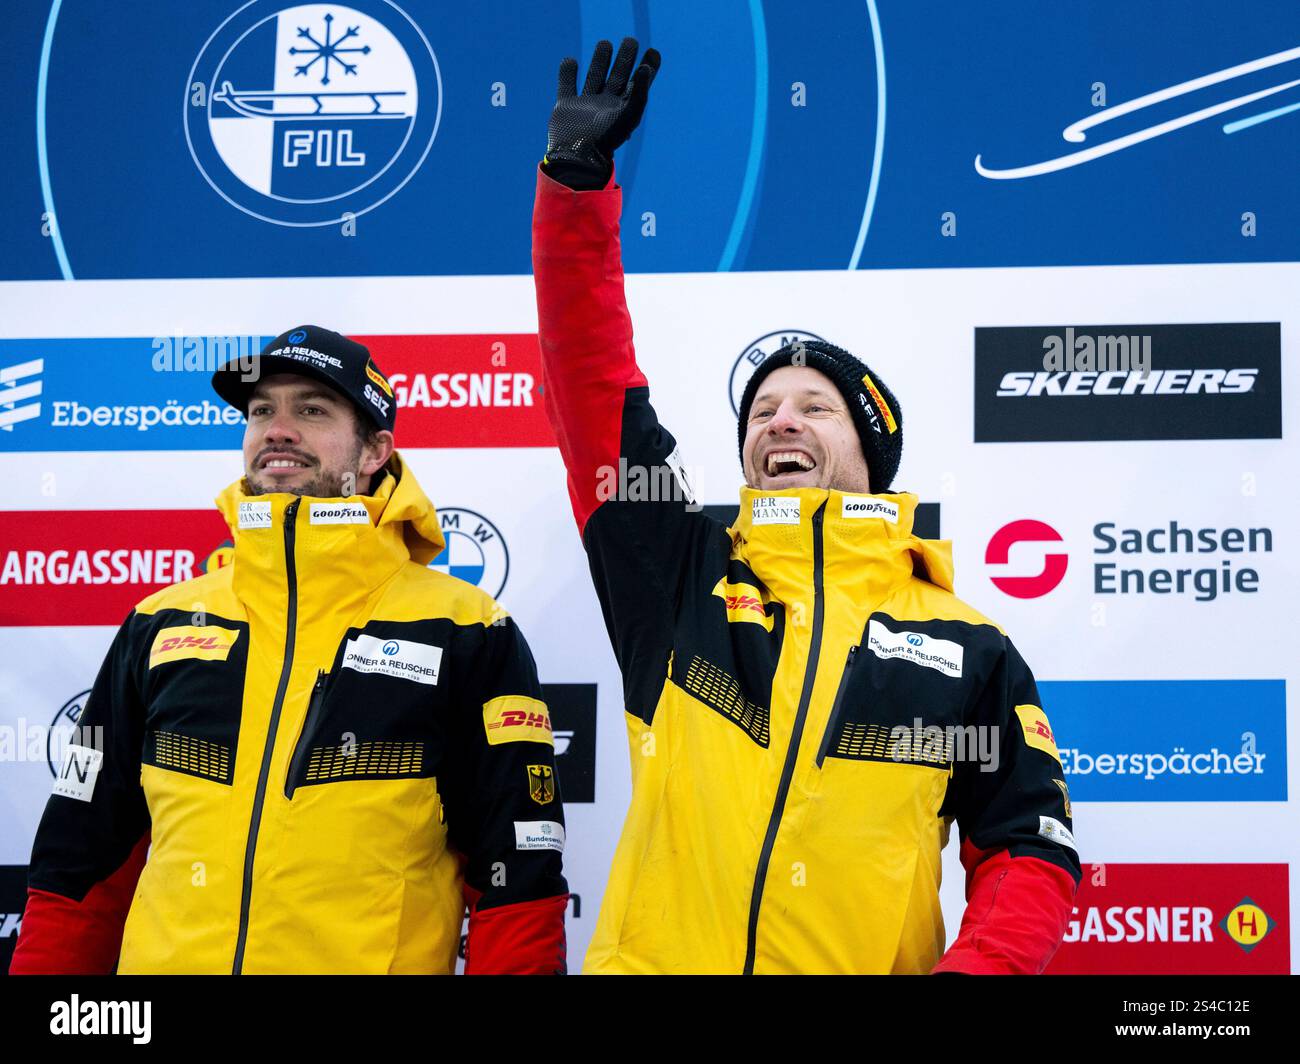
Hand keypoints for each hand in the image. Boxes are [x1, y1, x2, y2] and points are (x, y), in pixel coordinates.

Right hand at [544, 37, 660, 188]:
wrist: (579, 157)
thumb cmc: (607, 139)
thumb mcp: (629, 115)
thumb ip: (640, 91)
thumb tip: (645, 67)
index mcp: (622, 108)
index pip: (638, 83)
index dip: (648, 68)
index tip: (653, 52)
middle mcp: (606, 105)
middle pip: (617, 76)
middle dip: (624, 58)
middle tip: (630, 41)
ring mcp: (585, 105)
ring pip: (594, 76)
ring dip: (600, 60)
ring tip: (605, 43)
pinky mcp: (566, 107)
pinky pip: (566, 85)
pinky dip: (567, 72)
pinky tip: (571, 61)